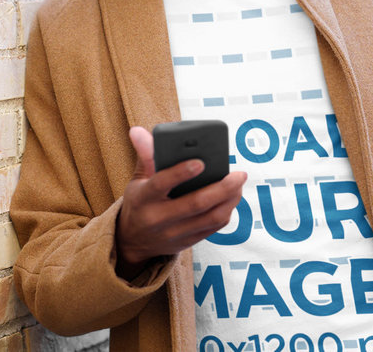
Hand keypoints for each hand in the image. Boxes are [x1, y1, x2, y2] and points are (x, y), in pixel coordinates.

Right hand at [115, 126, 245, 278]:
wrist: (133, 242)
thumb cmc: (139, 203)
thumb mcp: (137, 180)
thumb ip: (145, 155)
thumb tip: (138, 130)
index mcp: (143, 199)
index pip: (161, 184)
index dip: (180, 173)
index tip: (200, 162)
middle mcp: (158, 218)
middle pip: (195, 203)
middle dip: (221, 188)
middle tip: (239, 174)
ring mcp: (174, 233)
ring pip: (209, 217)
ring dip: (230, 200)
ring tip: (239, 183)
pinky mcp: (188, 242)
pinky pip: (213, 228)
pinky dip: (226, 211)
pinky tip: (232, 197)